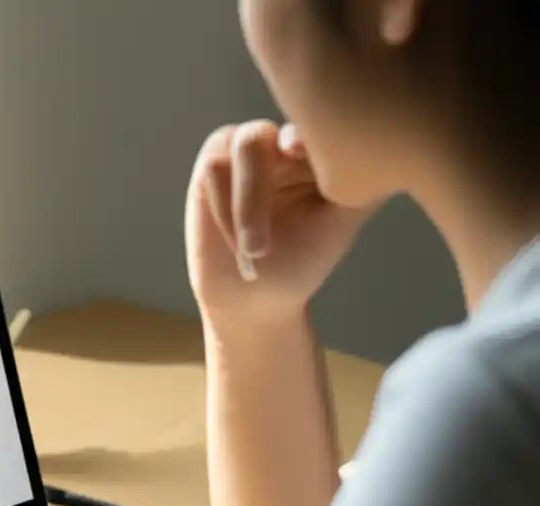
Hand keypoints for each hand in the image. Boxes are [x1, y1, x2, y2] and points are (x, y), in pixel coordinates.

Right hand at [186, 120, 374, 328]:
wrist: (255, 296)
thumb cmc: (302, 259)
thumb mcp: (340, 223)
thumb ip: (356, 183)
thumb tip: (379, 147)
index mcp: (317, 150)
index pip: (316, 123)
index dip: (307, 132)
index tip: (298, 150)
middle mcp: (281, 141)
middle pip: (279, 128)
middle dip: (270, 174)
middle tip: (269, 213)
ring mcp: (244, 151)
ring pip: (245, 144)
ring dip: (248, 199)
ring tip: (255, 250)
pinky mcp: (211, 168)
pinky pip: (215, 169)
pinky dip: (226, 209)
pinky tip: (238, 244)